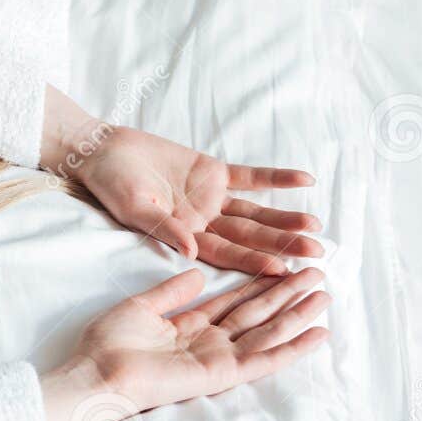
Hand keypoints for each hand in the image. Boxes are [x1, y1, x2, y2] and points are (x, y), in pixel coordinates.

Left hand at [40, 268, 329, 420]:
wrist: (97, 374)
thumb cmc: (107, 344)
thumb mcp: (140, 307)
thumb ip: (172, 292)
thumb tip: (199, 275)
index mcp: (188, 326)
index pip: (232, 301)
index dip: (258, 283)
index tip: (282, 265)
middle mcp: (208, 342)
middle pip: (256, 314)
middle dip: (285, 294)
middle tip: (315, 273)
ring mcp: (218, 358)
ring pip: (268, 332)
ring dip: (297, 314)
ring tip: (325, 295)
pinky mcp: (222, 374)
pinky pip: (264, 359)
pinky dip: (293, 347)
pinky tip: (318, 333)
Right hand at [41, 87, 322, 274]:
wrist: (106, 151)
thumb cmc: (112, 184)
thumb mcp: (134, 208)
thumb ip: (164, 228)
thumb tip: (192, 253)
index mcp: (184, 237)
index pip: (225, 253)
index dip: (252, 261)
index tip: (281, 269)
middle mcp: (202, 222)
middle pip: (248, 237)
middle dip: (281, 244)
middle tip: (315, 252)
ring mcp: (211, 198)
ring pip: (255, 212)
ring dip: (284, 219)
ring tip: (315, 224)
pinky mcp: (215, 172)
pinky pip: (251, 177)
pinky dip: (277, 178)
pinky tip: (304, 180)